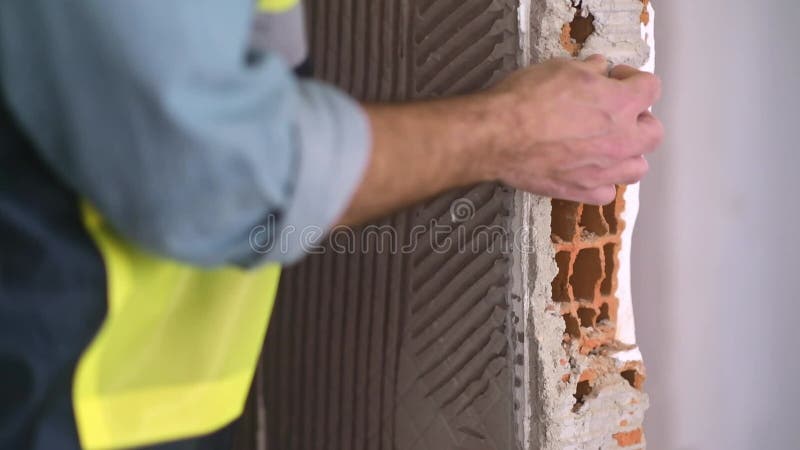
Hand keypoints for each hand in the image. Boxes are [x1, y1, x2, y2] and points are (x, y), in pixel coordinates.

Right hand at [481, 55, 662, 203]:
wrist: (498, 136)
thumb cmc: (526, 100)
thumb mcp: (560, 68)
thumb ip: (588, 70)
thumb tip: (597, 69)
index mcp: (621, 104)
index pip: (651, 88)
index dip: (633, 79)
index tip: (614, 79)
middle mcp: (621, 140)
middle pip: (653, 132)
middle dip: (639, 120)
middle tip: (616, 113)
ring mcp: (604, 170)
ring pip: (637, 167)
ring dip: (628, 155)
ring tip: (607, 146)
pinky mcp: (581, 191)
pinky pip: (607, 193)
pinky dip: (602, 183)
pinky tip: (588, 171)